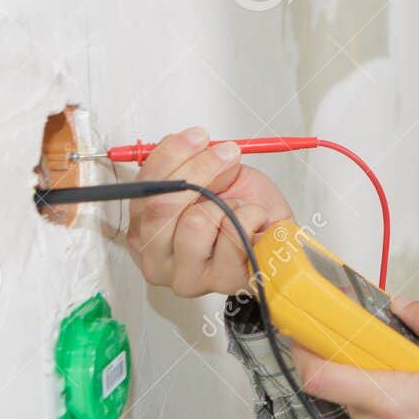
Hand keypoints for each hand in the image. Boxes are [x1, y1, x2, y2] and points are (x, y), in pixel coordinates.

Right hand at [125, 127, 295, 297]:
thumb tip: (194, 144)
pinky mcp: (219, 283)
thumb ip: (193, 162)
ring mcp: (185, 276)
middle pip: (160, 208)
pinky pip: (232, 236)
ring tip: (239, 208)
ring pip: (195, 222)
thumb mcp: (217, 176)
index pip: (143, 189)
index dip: (170, 156)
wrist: (275, 241)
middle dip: (200, 171)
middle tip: (227, 156)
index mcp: (143, 230)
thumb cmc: (243, 211)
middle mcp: (155, 258)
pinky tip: (253, 225)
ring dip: (228, 204)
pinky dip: (250, 218)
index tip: (198, 135)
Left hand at [290, 299, 418, 418]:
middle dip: (360, 363)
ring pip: (358, 407)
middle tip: (393, 349)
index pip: (321, 377)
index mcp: (395, 401)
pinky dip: (387, 411)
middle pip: (342, 386)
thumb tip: (404, 308)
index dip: (304, 349)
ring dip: (376, 388)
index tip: (306, 330)